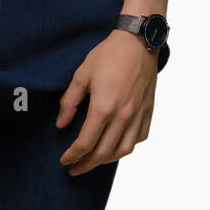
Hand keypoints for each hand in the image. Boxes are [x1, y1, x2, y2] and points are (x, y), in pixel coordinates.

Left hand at [57, 31, 157, 175]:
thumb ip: (70, 101)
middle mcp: (123, 116)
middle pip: (103, 152)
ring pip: (123, 150)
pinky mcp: (147, 110)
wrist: (138, 41)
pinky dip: (127, 146)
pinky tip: (118, 144)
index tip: (65, 160)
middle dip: (87, 164)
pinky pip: (139, 137)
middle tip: (75, 169)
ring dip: (107, 159)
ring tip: (95, 160)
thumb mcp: (82, 74)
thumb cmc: (110, 54)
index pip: (86, 143)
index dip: (73, 155)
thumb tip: (61, 123)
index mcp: (104, 108)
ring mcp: (137, 114)